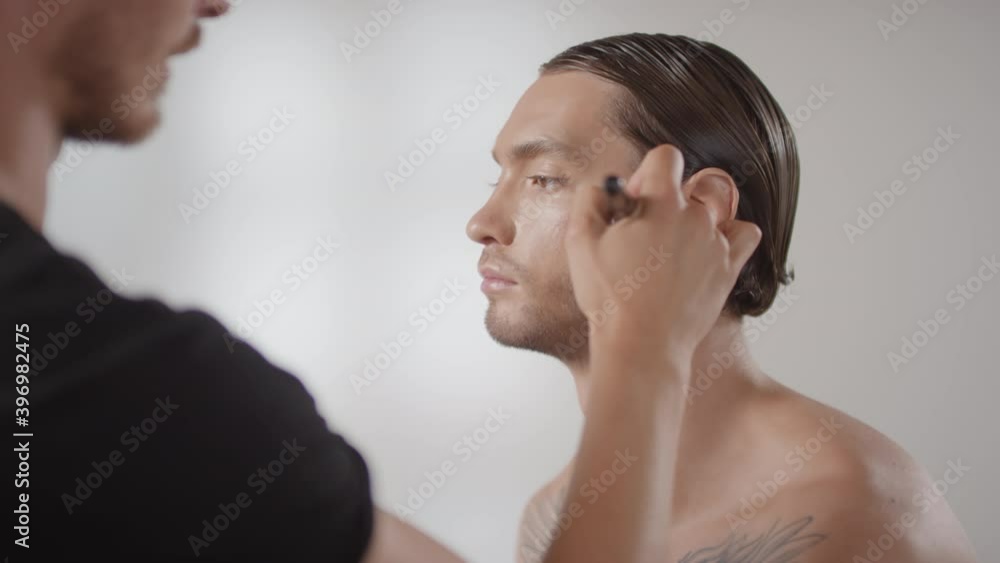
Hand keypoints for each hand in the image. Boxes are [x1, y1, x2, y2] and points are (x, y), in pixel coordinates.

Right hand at [565, 145, 760, 371]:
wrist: (641, 345)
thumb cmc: (609, 296)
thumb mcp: (579, 240)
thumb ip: (591, 197)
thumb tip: (606, 185)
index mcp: (662, 202)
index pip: (666, 157)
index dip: (646, 174)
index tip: (634, 204)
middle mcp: (696, 216)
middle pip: (689, 185)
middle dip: (667, 200)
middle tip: (645, 233)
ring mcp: (716, 242)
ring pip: (714, 209)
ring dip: (693, 220)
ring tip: (670, 250)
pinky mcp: (728, 268)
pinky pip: (744, 235)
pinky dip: (728, 237)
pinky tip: (704, 252)